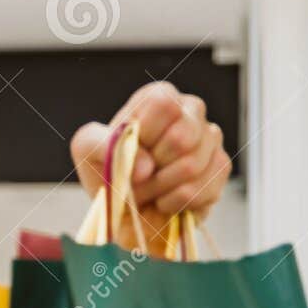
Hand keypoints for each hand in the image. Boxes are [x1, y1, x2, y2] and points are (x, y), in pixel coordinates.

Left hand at [69, 81, 230, 255]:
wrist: (126, 210)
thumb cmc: (108, 173)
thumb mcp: (87, 150)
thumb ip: (102, 144)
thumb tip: (144, 166)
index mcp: (158, 98)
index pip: (164, 104)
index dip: (144, 134)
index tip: (128, 151)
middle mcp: (190, 111)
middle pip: (182, 137)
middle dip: (151, 169)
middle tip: (136, 180)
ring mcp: (210, 139)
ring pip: (192, 166)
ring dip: (159, 189)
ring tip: (147, 192)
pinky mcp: (220, 169)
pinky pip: (202, 189)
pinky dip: (174, 203)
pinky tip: (165, 201)